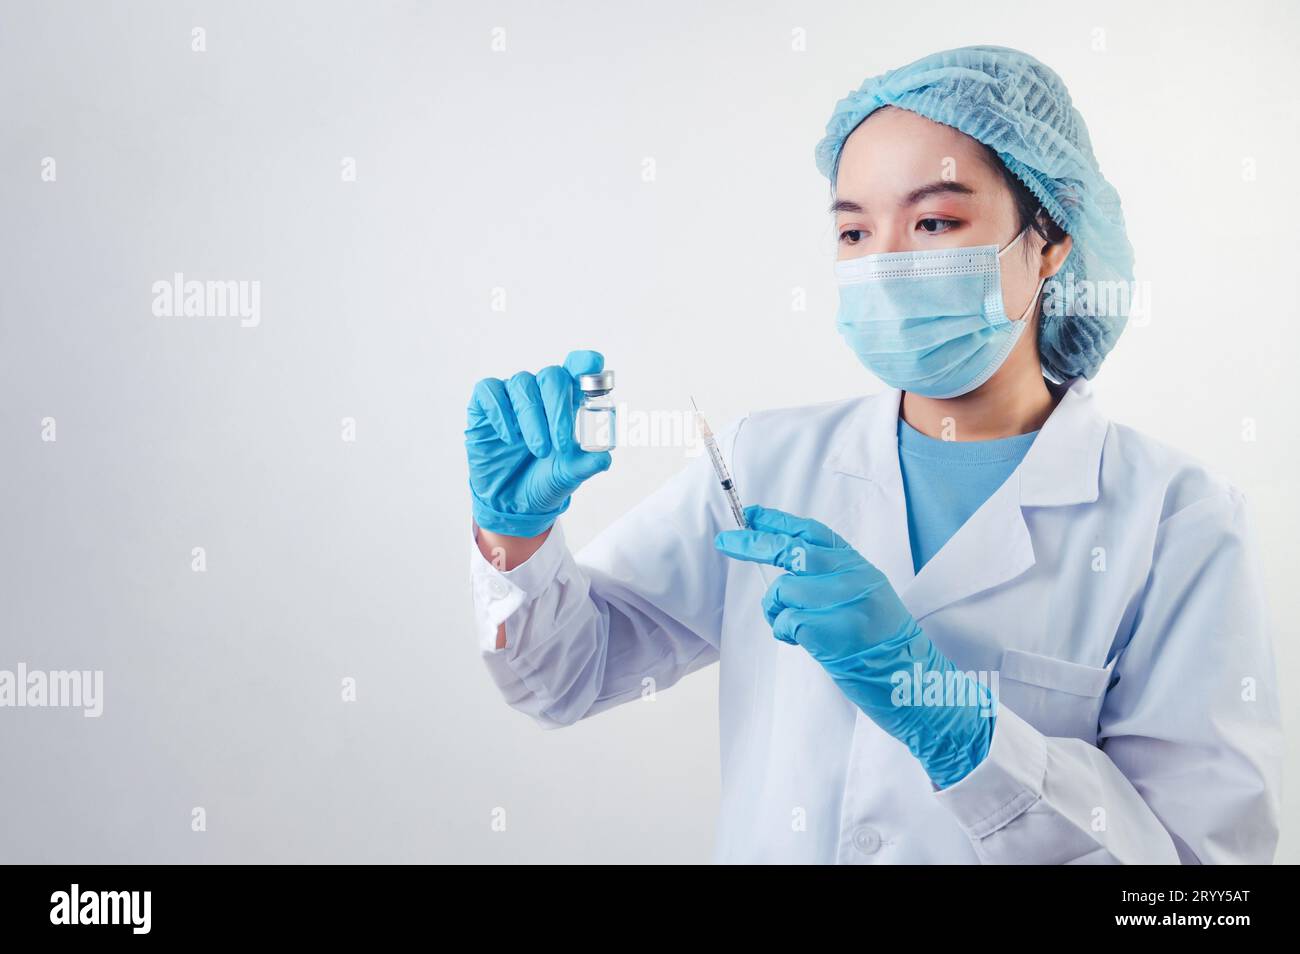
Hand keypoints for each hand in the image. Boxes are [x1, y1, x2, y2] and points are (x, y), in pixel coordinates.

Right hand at [465, 350, 612, 536]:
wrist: (512, 504)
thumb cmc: (544, 479)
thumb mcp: (569, 474)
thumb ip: (587, 464)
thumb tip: (604, 457)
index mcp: (566, 402)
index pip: (575, 369)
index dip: (584, 363)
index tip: (593, 367)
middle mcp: (539, 394)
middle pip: (551, 376)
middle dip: (559, 408)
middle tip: (560, 444)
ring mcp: (511, 398)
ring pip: (522, 384)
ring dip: (532, 418)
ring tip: (539, 450)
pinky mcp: (484, 406)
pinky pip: (490, 391)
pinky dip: (500, 412)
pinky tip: (509, 438)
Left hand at [714, 505, 994, 787]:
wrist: (915, 686)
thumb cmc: (883, 649)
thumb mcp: (864, 600)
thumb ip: (831, 579)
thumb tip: (784, 564)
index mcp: (861, 568)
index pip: (815, 533)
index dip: (780, 521)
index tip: (752, 513)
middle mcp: (855, 578)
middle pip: (793, 550)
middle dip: (753, 543)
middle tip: (725, 540)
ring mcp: (847, 603)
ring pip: (784, 589)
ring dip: (775, 610)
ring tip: (792, 627)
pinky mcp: (836, 631)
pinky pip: (787, 621)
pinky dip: (784, 632)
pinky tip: (801, 643)